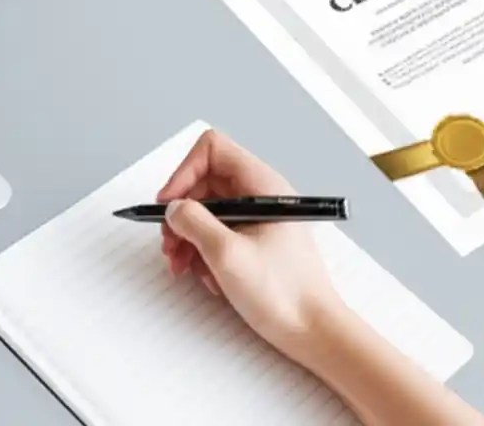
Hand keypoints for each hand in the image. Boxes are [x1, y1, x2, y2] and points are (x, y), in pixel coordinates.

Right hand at [157, 130, 343, 359]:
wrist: (314, 333)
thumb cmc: (283, 294)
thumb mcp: (228, 254)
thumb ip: (194, 222)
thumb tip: (173, 208)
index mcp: (263, 187)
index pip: (212, 150)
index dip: (184, 172)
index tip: (170, 205)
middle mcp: (261, 196)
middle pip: (204, 183)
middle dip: (181, 212)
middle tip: (170, 243)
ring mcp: (258, 220)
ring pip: (206, 211)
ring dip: (187, 236)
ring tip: (182, 265)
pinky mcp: (254, 242)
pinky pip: (217, 234)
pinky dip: (202, 253)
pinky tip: (207, 277)